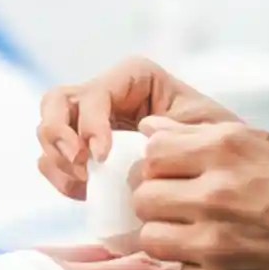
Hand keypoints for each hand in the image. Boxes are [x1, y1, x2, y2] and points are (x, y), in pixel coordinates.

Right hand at [36, 56, 240, 199]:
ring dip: (56, 158)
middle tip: (81, 166)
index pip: (95, 93)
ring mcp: (90, 124)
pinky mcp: (85, 152)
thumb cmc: (219, 140)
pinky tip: (84, 192)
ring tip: (84, 182)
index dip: (91, 123)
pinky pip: (52, 159)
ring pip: (47, 128)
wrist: (221, 168)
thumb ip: (181, 130)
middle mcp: (106, 95)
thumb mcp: (210, 129)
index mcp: (135, 78)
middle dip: (59, 135)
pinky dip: (59, 176)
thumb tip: (141, 134)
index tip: (102, 156)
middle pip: (57, 102)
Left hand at [131, 118, 268, 269]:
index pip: (153, 151)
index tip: (177, 175)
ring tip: (196, 235)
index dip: (161, 165)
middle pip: (143, 194)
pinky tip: (217, 259)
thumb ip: (201, 137)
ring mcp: (214, 239)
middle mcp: (216, 190)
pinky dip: (189, 267)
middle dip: (159, 201)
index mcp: (228, 148)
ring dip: (167, 236)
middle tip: (182, 209)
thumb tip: (150, 129)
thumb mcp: (266, 148)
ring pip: (149, 235)